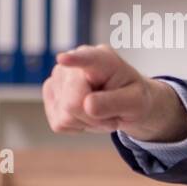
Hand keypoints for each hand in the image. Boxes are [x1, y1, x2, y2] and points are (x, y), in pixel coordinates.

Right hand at [43, 44, 186, 141]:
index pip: (87, 58)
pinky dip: (78, 126)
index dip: (74, 59)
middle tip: (113, 114)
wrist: (125, 104)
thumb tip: (86, 105)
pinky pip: (60, 124)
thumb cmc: (132, 97)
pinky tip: (88, 115)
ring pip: (66, 116)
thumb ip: (116, 102)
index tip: (64, 59)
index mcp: (101, 59)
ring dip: (88, 122)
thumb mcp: (136, 102)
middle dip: (94, 117)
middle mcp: (72, 66)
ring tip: (102, 112)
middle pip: (73, 103)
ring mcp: (57, 81)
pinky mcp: (50, 99)